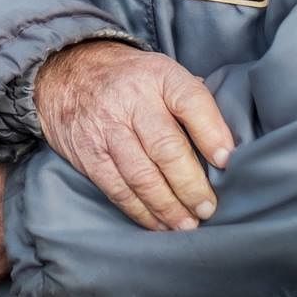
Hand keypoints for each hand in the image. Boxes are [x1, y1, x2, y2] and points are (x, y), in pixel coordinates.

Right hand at [33, 40, 233, 231]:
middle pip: (165, 147)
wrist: (69, 71)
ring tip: (187, 224)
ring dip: (167, 206)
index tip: (227, 161)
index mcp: (159, 75)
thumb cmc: (130, 79)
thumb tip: (225, 143)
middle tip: (208, 208)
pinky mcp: (88, 153)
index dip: (211, 132)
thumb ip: (191, 101)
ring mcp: (107, 127)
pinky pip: (117, 188)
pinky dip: (140, 211)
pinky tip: (159, 223)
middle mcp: (132, 100)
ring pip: (141, 175)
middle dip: (190, 184)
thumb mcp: (162, 73)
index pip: (190, 101)